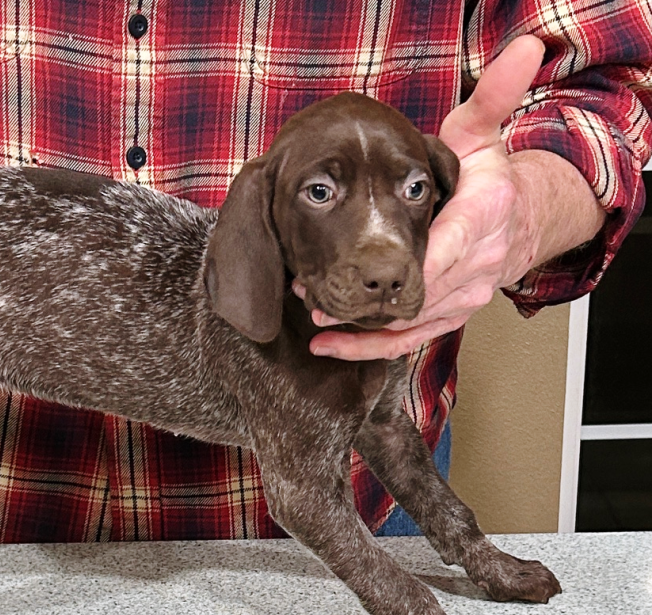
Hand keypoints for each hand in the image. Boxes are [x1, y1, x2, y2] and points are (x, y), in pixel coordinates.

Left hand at [304, 35, 604, 359]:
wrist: (522, 223)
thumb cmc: (494, 179)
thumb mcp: (485, 134)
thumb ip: (491, 98)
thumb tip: (521, 49)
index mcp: (481, 223)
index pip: (441, 252)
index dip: (397, 269)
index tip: (353, 271)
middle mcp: (475, 269)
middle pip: (416, 296)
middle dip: (363, 299)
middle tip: (311, 291)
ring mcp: (463, 300)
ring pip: (410, 325)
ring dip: (359, 328)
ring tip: (314, 320)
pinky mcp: (448, 317)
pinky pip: (410, 340)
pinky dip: (370, 347)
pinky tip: (331, 345)